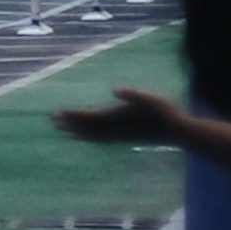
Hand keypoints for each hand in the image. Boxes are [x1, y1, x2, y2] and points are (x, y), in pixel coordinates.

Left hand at [57, 86, 196, 148]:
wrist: (178, 133)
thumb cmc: (165, 112)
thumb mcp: (150, 98)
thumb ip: (132, 94)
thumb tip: (116, 89)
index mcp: (119, 118)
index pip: (91, 117)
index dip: (75, 116)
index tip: (60, 113)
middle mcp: (117, 129)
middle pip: (88, 128)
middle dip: (71, 124)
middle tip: (53, 120)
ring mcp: (121, 135)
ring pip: (94, 136)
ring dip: (78, 132)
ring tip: (64, 129)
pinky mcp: (126, 138)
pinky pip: (103, 140)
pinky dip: (91, 138)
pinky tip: (87, 138)